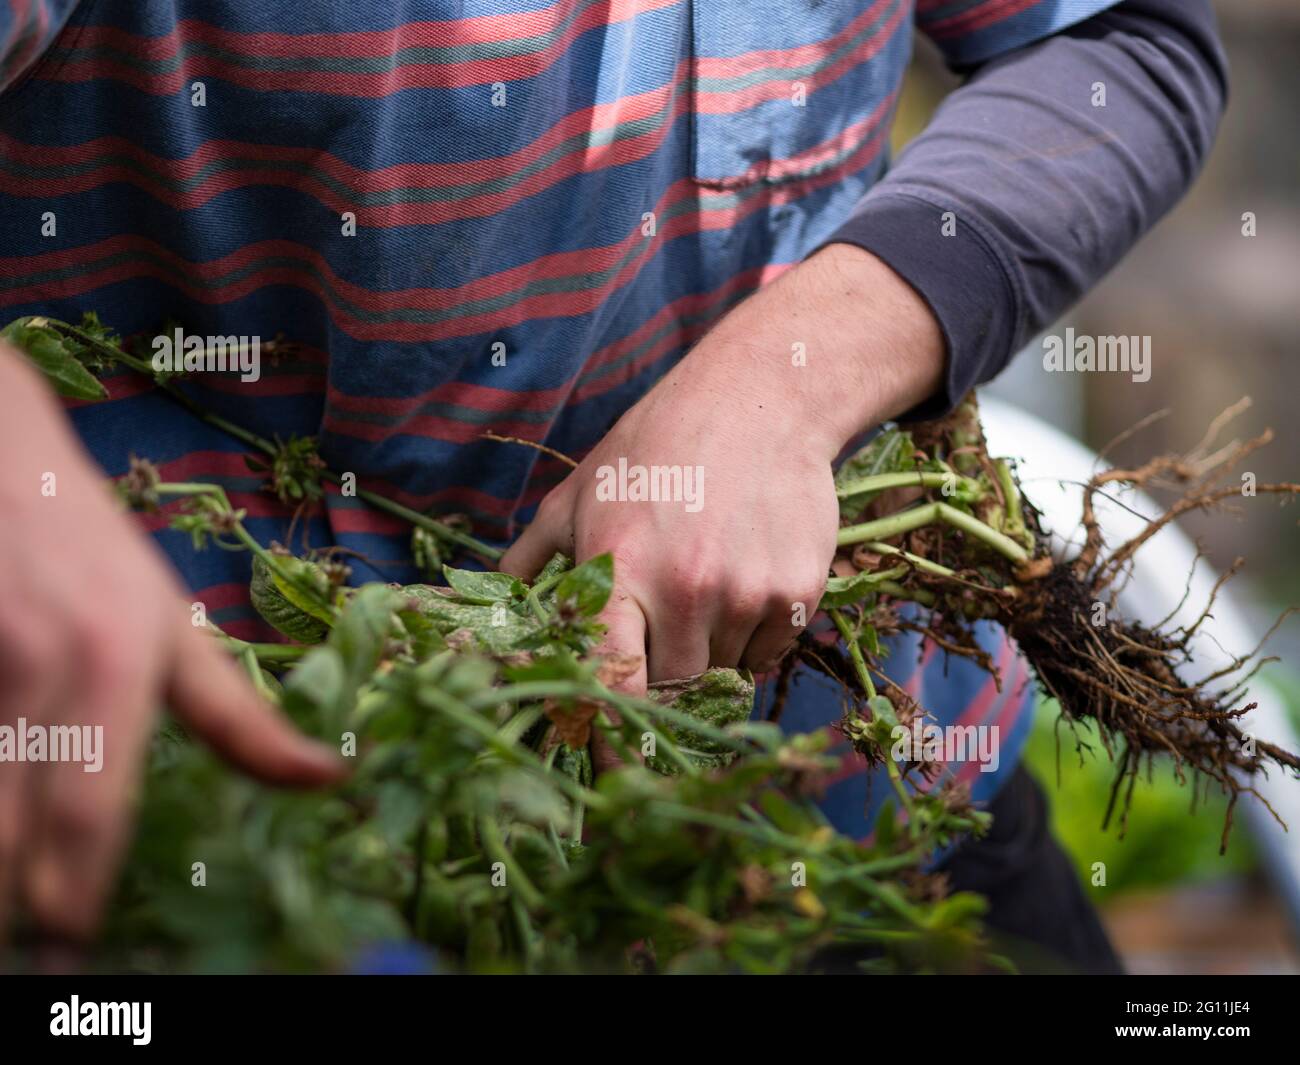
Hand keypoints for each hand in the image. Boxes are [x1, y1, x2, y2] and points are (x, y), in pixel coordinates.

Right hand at [0, 348, 344, 943]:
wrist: (0, 456)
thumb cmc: (96, 552)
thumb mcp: (175, 628)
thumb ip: (241, 717)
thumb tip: (328, 782)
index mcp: (117, 661)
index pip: (92, 804)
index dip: (77, 887)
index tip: (75, 943)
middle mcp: (38, 665)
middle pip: (9, 826)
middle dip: (15, 900)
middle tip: (35, 952)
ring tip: (12, 918)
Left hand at [501, 244, 945, 763]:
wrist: (759, 402)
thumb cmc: (653, 449)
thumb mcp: (578, 496)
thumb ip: (529, 565)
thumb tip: (478, 617)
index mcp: (619, 568)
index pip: (608, 680)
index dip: (605, 728)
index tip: (605, 760)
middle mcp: (685, 590)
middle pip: (669, 688)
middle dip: (659, 675)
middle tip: (659, 632)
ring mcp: (747, 593)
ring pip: (722, 675)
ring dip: (708, 653)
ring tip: (702, 585)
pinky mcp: (799, 592)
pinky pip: (768, 654)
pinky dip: (752, 638)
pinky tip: (741, 580)